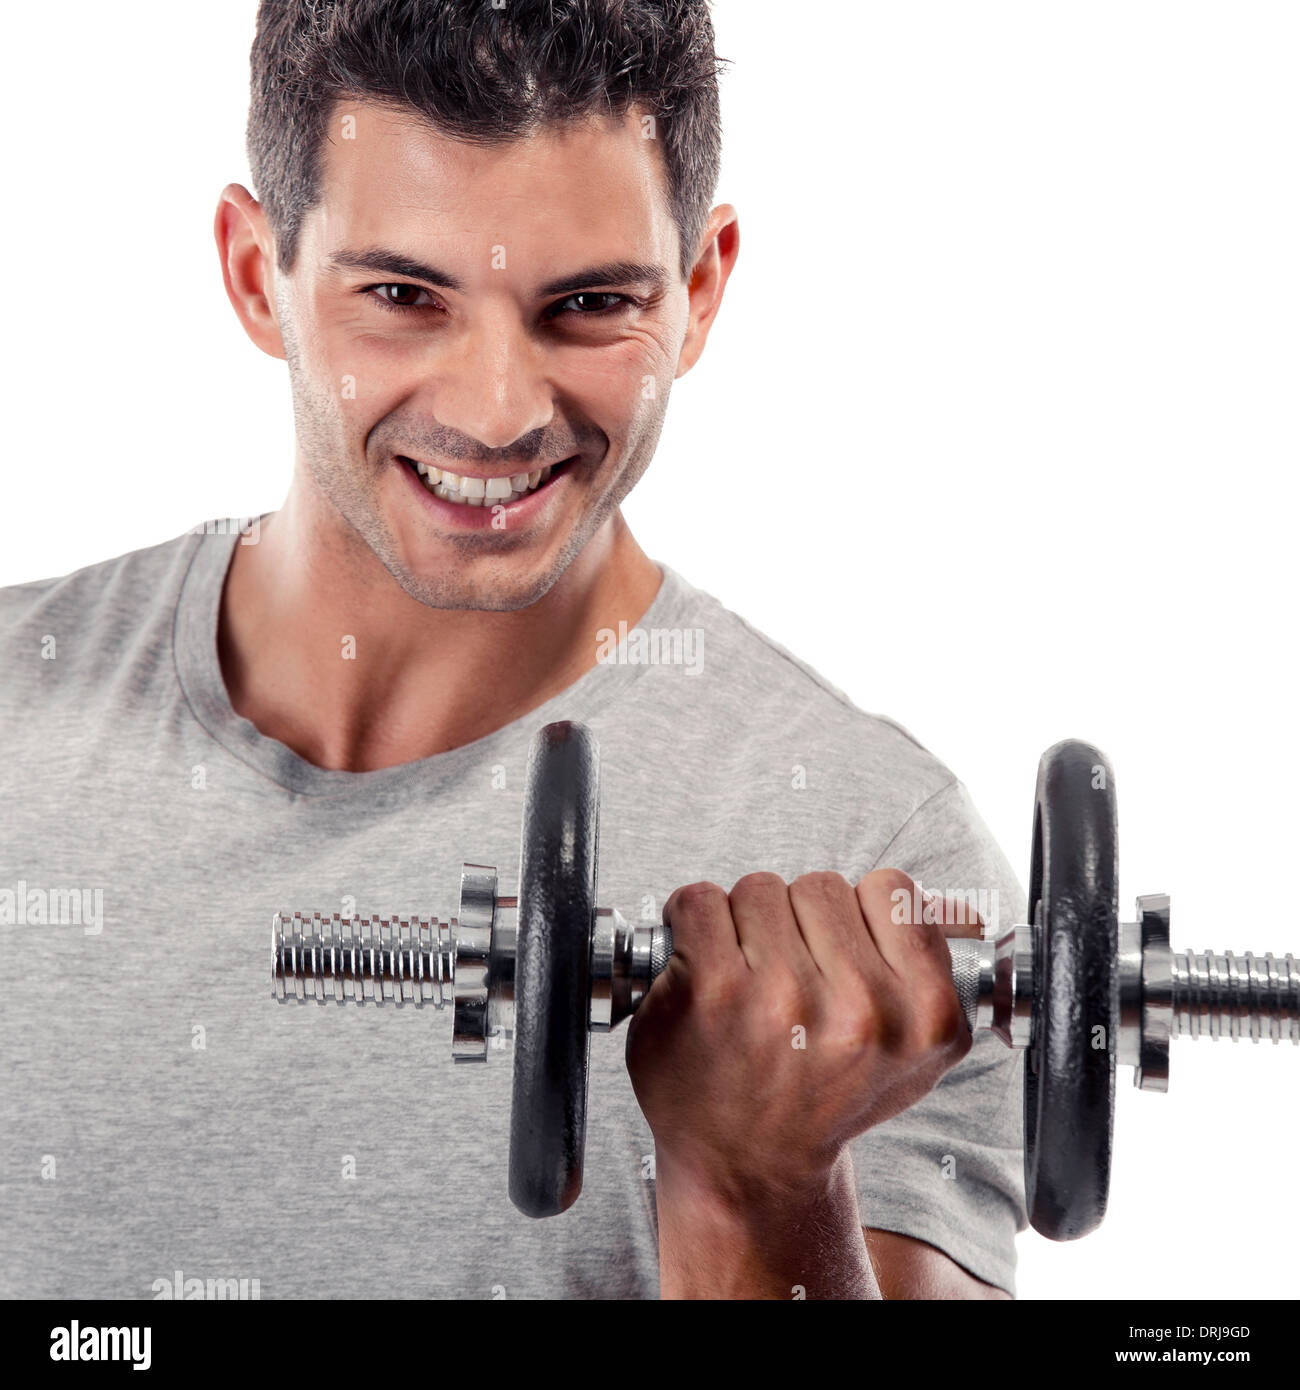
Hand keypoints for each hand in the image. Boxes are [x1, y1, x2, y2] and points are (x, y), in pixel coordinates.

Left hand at [625, 869, 981, 1204]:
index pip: (893, 890)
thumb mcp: (911, 1052)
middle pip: (821, 886)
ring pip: (760, 888)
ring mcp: (780, 1000)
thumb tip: (959, 909)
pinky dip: (690, 922)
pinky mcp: (708, 992)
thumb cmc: (824, 1092)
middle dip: (799, 920)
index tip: (840, 954)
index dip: (858, 915)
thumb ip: (935, 968)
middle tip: (789, 981)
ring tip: (747, 983)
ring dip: (745, 923)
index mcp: (924, 1016)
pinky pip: (698, 900)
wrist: (748, 1164)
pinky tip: (701, 968)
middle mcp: (858, 1011)